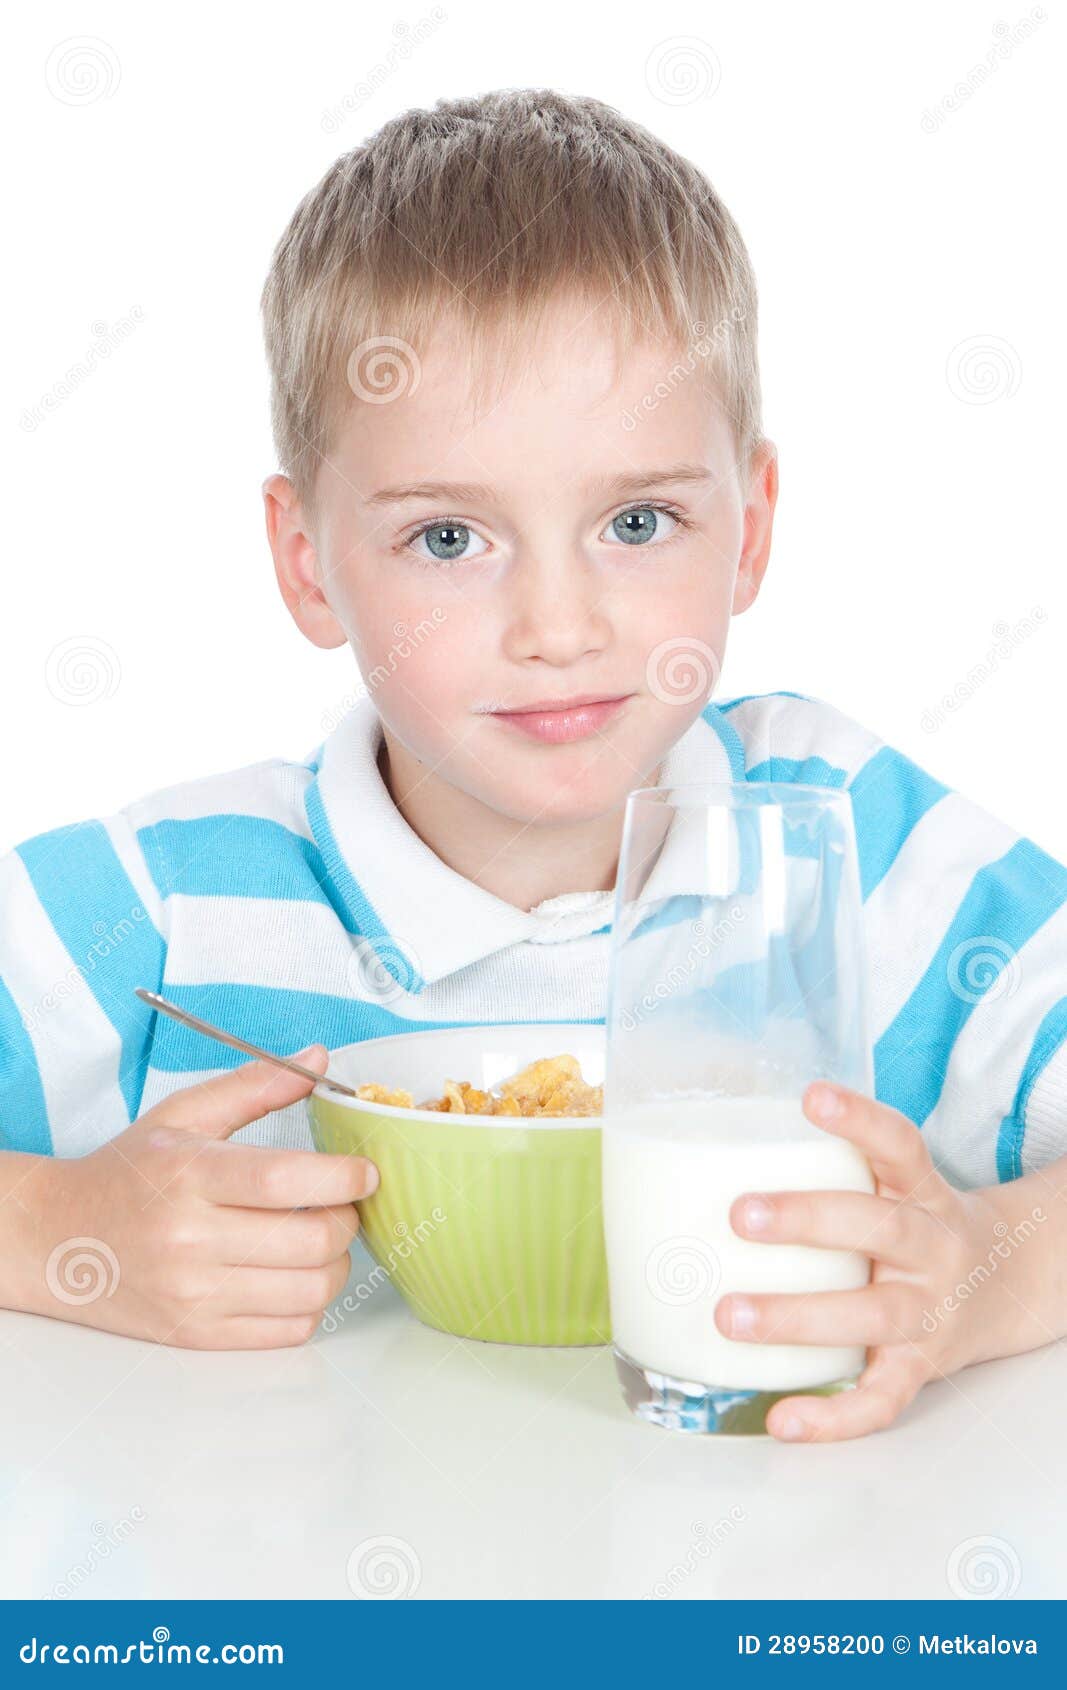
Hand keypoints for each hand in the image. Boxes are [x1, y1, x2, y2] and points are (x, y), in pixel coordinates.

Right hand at [15, 1047, 378, 1348]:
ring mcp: (194, 1295)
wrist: (60, 1240)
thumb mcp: (183, 1115)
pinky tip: (294, 1274)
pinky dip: (310, 1302)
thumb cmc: (127, 1173)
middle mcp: (190, 1239)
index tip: (364, 1171)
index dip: (343, 1177)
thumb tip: (319, 1059)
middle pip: (311, 1240)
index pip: (286, 1180)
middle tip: (343, 1204)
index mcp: (191, 1175)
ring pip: (310, 1291)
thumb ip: (255, 1086)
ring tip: (322, 1238)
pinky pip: (288, 1330)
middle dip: (348, 1220)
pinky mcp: (198, 1334)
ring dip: (337, 1264)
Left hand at [714, 1080, 1019, 1441]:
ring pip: (873, 1314)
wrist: (1003, 1287)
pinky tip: (782, 1420)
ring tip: (730, 1315)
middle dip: (808, 1219)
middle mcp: (931, 1248)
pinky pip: (881, 1398)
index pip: (899, 1145)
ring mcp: (929, 1311)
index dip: (860, 1120)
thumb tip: (712, 1148)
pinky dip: (834, 1417)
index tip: (811, 1096)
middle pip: (879, 1228)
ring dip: (798, 1317)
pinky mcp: (920, 1368)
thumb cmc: (917, 1228)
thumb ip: (830, 1167)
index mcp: (922, 1193)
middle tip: (739, 1213)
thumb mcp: (896, 1186)